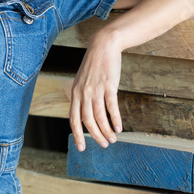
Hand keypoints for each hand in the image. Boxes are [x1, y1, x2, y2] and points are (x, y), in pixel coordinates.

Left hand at [68, 31, 123, 151]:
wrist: (103, 46)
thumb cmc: (94, 65)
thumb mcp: (82, 81)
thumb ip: (82, 96)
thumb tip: (85, 113)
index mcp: (75, 93)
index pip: (73, 119)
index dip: (77, 134)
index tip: (82, 147)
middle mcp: (83, 93)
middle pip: (87, 121)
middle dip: (95, 136)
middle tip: (103, 145)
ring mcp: (96, 90)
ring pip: (99, 117)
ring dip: (106, 131)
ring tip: (113, 139)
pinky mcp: (109, 86)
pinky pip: (111, 107)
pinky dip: (115, 119)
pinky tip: (119, 128)